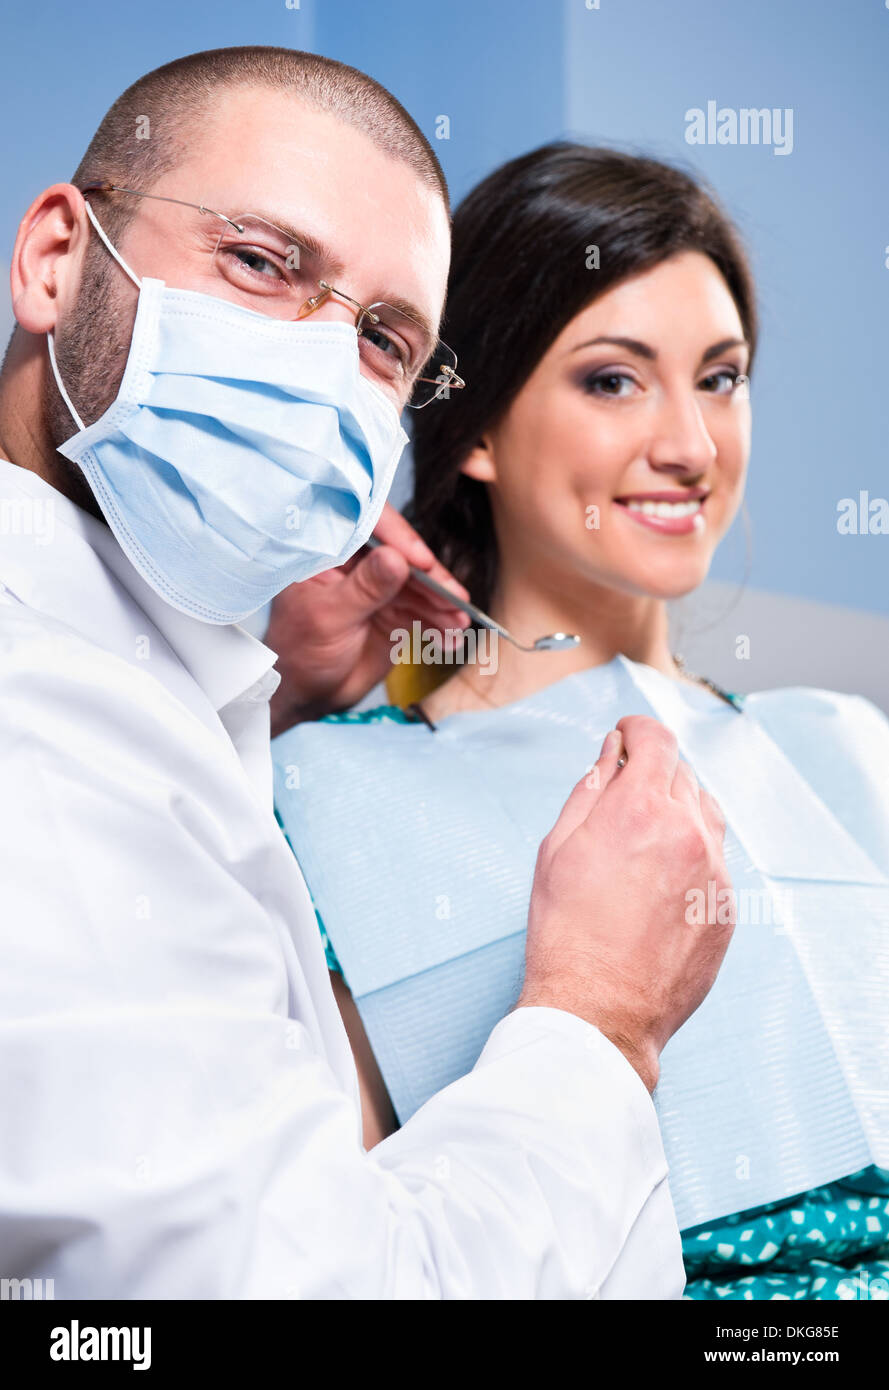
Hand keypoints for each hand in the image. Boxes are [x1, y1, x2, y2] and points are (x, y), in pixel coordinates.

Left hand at [265, 503, 470, 736]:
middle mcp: (357, 561)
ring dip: (443, 603)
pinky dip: (441, 624)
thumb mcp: (329, 618)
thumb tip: (396, 558)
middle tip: (454, 598)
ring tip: (459, 624)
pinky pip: (426, 610)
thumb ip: (364, 588)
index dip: (398, 536)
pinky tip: (450, 639)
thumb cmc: (299, 652)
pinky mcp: (397, 609)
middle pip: (403, 554)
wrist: (307, 693)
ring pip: (420, 584)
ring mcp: (379, 585)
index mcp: (329, 550)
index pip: (366, 524)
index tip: (421, 561)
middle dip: (432, 577)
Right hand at [518, 715, 732, 1092]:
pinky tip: (658, 879)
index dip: (638, 729)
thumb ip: (590, 790)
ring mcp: (714, 871)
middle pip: (682, 773)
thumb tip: (611, 753)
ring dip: (678, 807)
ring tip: (644, 833)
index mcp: (640, 809)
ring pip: (706, 813)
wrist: (600, 1010)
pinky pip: (714, 860)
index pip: (656, 740)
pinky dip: (691, 853)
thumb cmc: (566, 932)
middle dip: (653, 771)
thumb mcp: (557, 849)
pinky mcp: (726, 908)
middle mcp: (687, 832)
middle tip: (624, 789)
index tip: (626, 734)